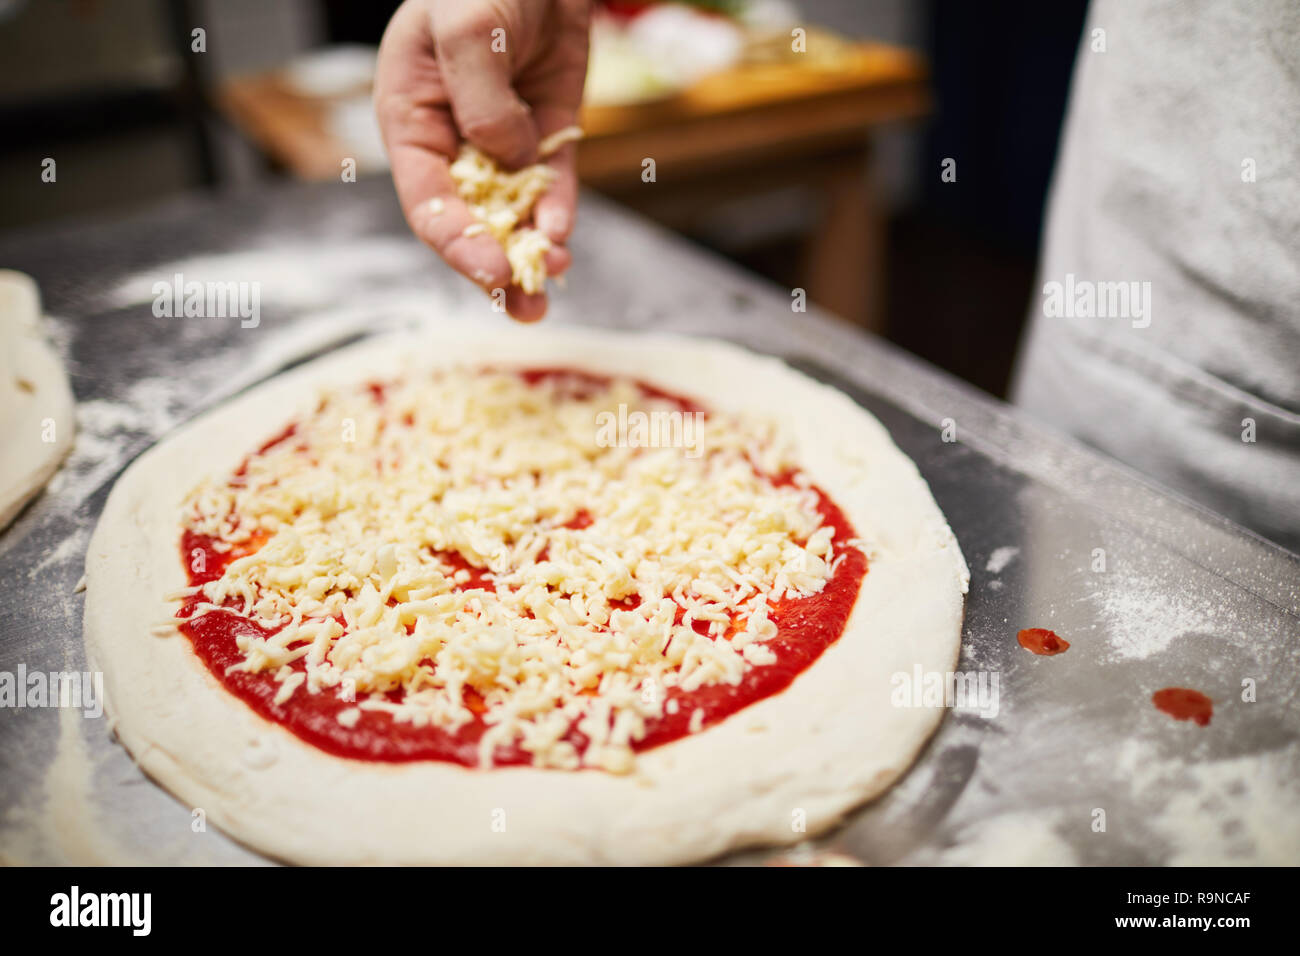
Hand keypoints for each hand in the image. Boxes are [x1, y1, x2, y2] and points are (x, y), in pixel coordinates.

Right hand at [375, 0, 591, 321]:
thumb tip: (507, 158)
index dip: (457, 242)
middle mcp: (453, 144)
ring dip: (531, 254)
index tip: (491, 270)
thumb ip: (480, 96)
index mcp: (412, 122)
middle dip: (495, 266)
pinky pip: (551, 186)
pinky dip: (557, 214)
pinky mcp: (546, 135)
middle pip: (470, 221)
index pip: (428, 200)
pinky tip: (564, 238)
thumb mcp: (468, 27)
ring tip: (551, 287)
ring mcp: (501, 143)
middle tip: (524, 305)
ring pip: (513, 213)